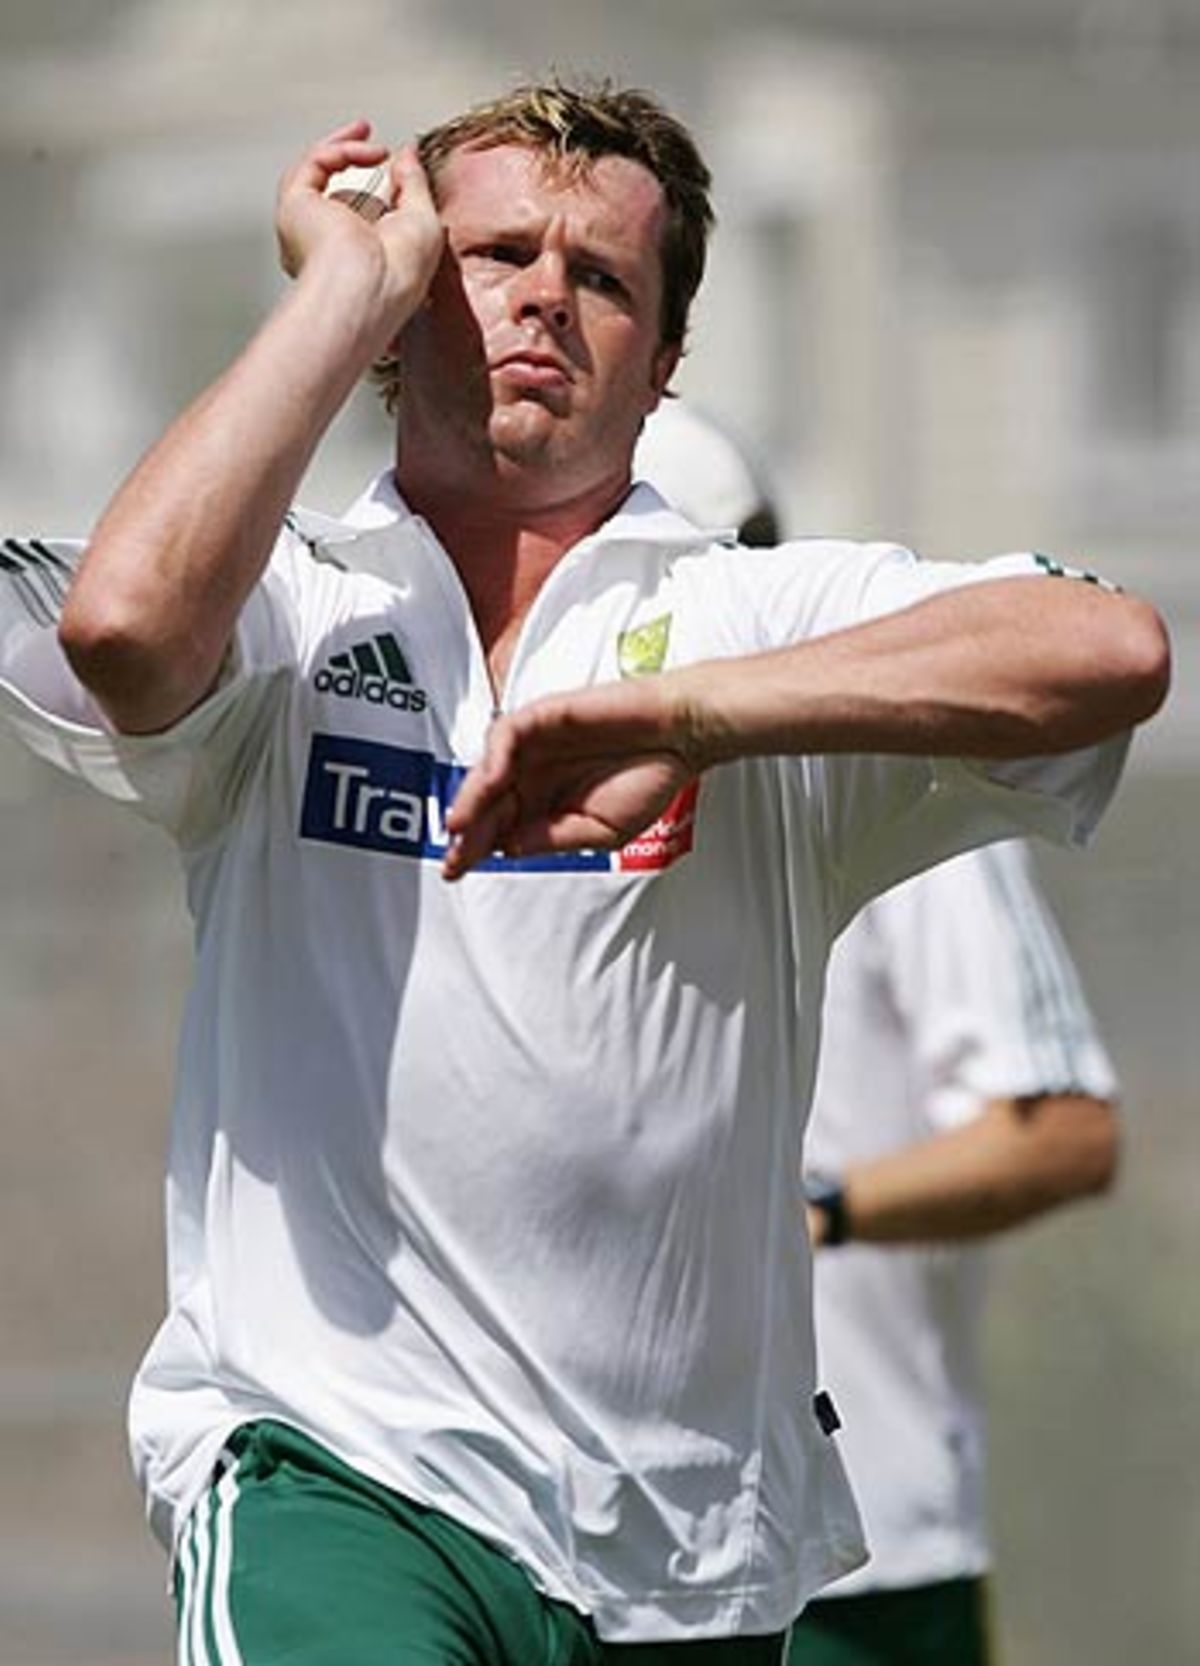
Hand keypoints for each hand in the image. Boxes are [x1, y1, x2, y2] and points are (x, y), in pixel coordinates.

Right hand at [275, 120, 443, 335]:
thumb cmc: (397, 274)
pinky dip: (339, 149)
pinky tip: (366, 150)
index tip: (398, 163)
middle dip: (353, 163)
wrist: (369, 287)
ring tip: (367, 130)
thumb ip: (415, 184)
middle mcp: (325, 247)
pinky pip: (312, 165)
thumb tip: (407, 153)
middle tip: (377, 146)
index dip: (379, 187)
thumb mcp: (423, 221)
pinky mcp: (294, 207)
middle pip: (335, 194)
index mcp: (356, 260)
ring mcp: (306, 227)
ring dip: (343, 147)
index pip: (361, 216)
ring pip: (315, 175)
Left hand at [443, 676, 700, 879]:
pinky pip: (506, 735)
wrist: (682, 736)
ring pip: (488, 771)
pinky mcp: (544, 716)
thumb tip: (510, 848)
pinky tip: (492, 783)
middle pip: (486, 802)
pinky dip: (494, 760)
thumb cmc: (651, 777)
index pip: (499, 827)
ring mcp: (536, 745)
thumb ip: (553, 838)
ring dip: (472, 799)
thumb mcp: (601, 832)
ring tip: (462, 826)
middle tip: (455, 855)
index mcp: (546, 802)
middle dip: (468, 831)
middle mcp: (535, 773)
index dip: (475, 849)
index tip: (456, 871)